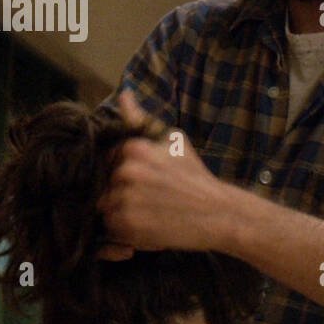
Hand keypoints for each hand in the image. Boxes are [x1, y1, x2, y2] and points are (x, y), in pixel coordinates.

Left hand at [97, 91, 231, 256]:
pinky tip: (148, 224)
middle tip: (150, 197)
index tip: (146, 179)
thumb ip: (142, 120)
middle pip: (106, 183)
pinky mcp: (127, 224)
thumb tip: (123, 94)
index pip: (110, 159)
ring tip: (149, 211)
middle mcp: (126, 172)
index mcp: (134, 148)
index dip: (125, 170)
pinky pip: (111, 226)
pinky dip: (125, 229)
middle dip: (122, 190)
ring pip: (106, 205)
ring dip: (122, 210)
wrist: (218, 213)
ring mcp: (125, 199)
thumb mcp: (173, 141)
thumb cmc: (195, 176)